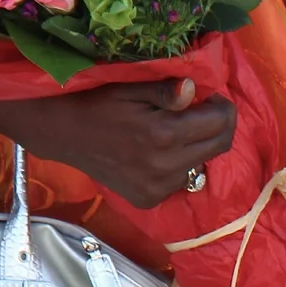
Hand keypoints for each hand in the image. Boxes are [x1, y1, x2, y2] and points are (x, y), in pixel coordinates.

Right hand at [0, 78, 237, 208]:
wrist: (62, 133)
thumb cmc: (96, 102)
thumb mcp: (129, 89)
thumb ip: (164, 91)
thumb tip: (194, 88)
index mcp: (163, 134)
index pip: (219, 122)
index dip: (223, 105)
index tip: (212, 95)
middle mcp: (166, 166)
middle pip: (219, 146)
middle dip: (219, 124)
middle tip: (206, 110)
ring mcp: (158, 187)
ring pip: (202, 163)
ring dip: (199, 144)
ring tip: (178, 129)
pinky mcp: (149, 198)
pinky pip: (181, 179)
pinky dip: (180, 163)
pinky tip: (160, 151)